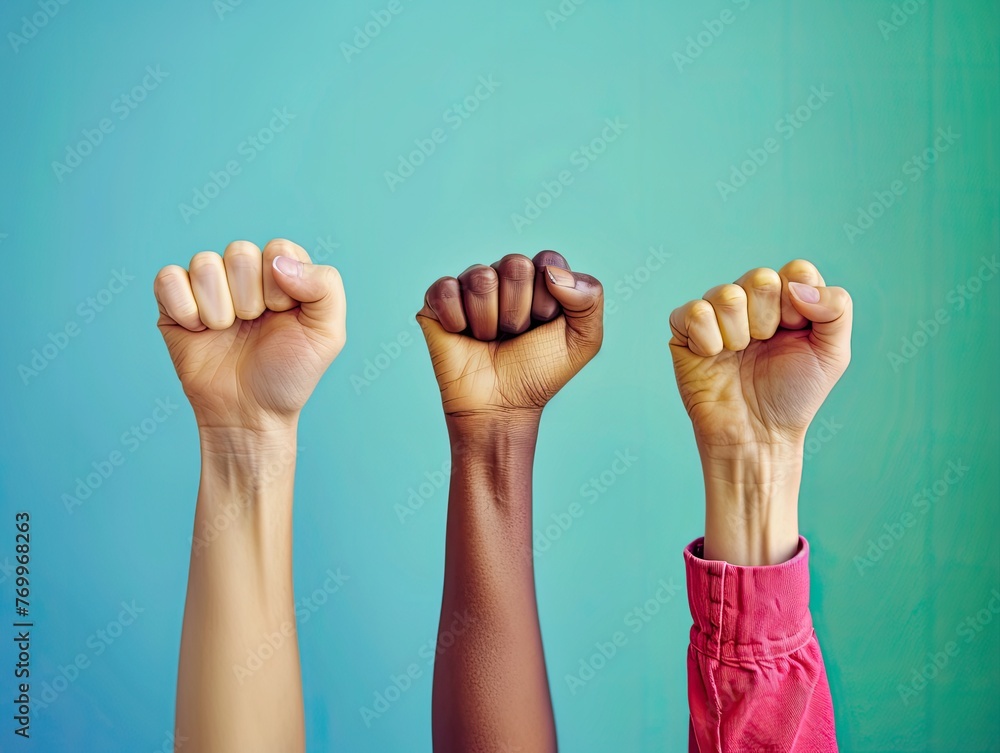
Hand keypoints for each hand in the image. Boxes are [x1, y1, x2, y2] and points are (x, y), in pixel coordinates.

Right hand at [153, 238, 345, 431]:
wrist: (248, 413)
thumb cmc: (288, 374)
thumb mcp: (327, 334)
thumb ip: (326, 286)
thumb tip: (279, 262)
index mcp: (282, 274)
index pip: (278, 249)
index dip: (281, 285)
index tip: (284, 315)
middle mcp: (245, 275)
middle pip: (240, 252)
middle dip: (250, 299)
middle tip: (253, 327)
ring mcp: (208, 287)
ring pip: (205, 263)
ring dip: (219, 308)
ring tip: (227, 332)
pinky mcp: (174, 303)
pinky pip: (169, 278)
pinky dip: (186, 309)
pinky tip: (199, 331)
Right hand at [416, 251, 602, 419]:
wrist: (501, 407)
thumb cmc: (539, 372)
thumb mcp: (584, 340)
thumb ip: (590, 297)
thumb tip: (553, 274)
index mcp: (538, 278)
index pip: (547, 261)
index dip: (548, 299)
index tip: (543, 325)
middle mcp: (503, 276)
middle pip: (514, 265)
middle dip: (518, 311)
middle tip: (514, 335)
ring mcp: (469, 286)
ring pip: (480, 278)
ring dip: (488, 321)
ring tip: (490, 340)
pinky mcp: (437, 301)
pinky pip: (446, 290)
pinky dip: (456, 320)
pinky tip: (462, 336)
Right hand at [669, 259, 851, 451]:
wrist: (756, 436)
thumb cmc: (792, 397)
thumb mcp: (833, 354)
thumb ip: (837, 309)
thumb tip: (796, 286)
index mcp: (786, 302)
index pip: (795, 271)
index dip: (799, 302)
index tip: (797, 333)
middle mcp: (750, 303)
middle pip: (760, 278)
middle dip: (768, 320)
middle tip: (765, 347)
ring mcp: (716, 315)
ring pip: (727, 294)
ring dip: (739, 334)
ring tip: (739, 356)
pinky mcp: (685, 332)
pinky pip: (694, 312)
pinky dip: (709, 340)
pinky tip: (714, 358)